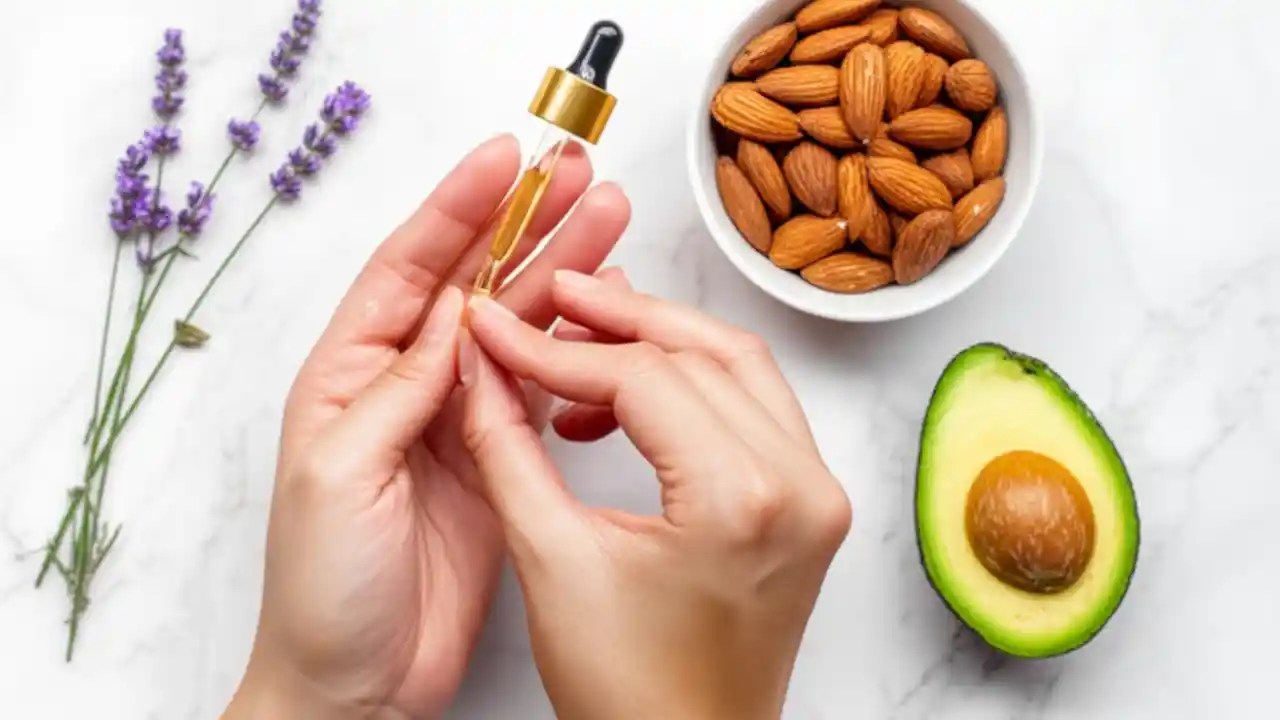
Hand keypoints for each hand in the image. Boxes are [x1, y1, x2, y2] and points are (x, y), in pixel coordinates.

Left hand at [223, 135, 629, 718]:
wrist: (356, 682)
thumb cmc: (323, 589)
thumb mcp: (341, 475)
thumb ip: (401, 391)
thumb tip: (455, 316)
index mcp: (349, 376)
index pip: (409, 269)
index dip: (458, 210)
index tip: (504, 160)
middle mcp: (402, 385)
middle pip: (472, 283)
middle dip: (526, 224)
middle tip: (581, 175)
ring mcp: (455, 418)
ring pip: (515, 326)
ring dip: (561, 273)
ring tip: (610, 221)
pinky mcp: (497, 457)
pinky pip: (539, 384)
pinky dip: (572, 344)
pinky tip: (602, 312)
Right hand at [460, 272, 851, 719]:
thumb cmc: (627, 692)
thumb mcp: (551, 560)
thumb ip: (507, 447)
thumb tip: (479, 363)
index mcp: (742, 501)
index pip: (642, 378)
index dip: (557, 346)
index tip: (498, 327)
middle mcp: (801, 486)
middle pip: (702, 351)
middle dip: (616, 320)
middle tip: (547, 302)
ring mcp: (817, 493)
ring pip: (739, 365)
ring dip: (661, 341)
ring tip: (580, 340)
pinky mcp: (811, 503)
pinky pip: (755, 406)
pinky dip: (693, 383)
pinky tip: (624, 400)